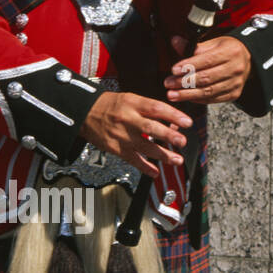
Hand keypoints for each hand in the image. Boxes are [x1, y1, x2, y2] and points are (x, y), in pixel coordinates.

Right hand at [78, 90, 193, 178]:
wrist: (85, 113)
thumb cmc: (111, 105)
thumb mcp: (130, 99)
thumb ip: (150, 110)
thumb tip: (173, 123)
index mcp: (133, 103)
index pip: (157, 108)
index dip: (174, 115)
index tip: (187, 122)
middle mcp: (128, 119)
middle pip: (151, 128)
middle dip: (169, 136)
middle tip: (182, 141)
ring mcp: (122, 135)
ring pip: (145, 147)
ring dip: (163, 155)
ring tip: (176, 160)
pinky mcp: (116, 148)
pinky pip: (132, 160)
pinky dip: (145, 167)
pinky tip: (155, 172)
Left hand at [163, 35, 251, 103]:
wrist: (246, 60)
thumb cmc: (226, 50)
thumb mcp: (213, 43)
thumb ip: (193, 46)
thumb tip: (174, 41)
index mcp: (230, 52)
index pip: (207, 60)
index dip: (189, 66)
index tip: (174, 70)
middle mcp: (235, 68)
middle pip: (207, 78)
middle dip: (184, 82)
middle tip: (168, 84)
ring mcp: (236, 83)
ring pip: (209, 91)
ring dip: (188, 94)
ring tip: (172, 94)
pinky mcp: (234, 94)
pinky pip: (213, 99)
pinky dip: (198, 99)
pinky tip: (186, 97)